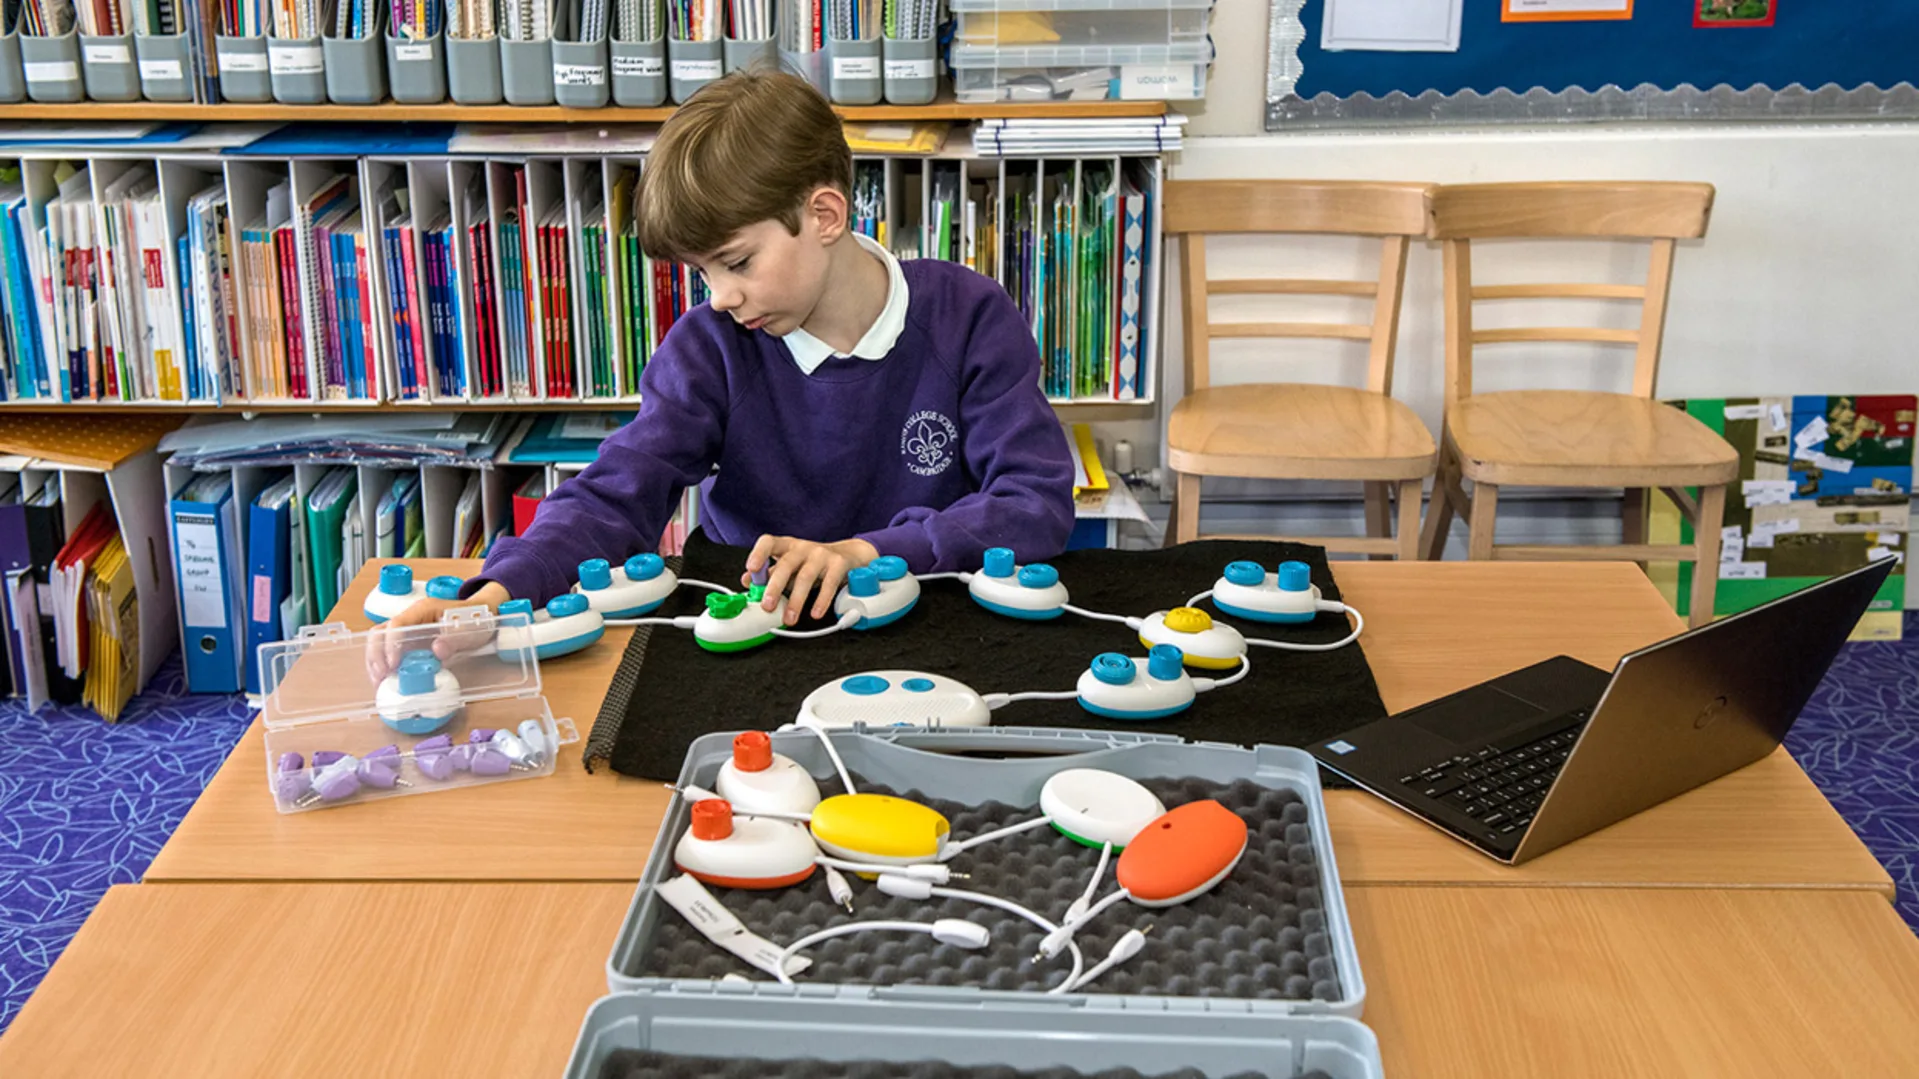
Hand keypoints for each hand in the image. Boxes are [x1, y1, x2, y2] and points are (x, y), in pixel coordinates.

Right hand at [365, 581, 511, 681]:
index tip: (393, 665)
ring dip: (375, 662)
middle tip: (381, 677)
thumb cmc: (474, 619)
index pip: (396, 624)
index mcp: (422, 610)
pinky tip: (386, 679)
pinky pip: (388, 650)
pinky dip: (383, 664)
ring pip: (379, 641)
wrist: (481, 614)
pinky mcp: (408, 641)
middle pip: (380, 632)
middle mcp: (409, 618)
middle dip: (376, 655)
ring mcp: (407, 629)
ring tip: (379, 682)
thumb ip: (455, 638)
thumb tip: (437, 651)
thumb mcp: (470, 628)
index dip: (390, 645)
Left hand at [744, 536, 878, 625]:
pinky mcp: (838, 564)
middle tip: (767, 606)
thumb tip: (747, 581)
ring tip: (789, 618)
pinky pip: (829, 584)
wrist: (849, 555)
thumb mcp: (791, 565)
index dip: (759, 553)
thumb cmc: (813, 562)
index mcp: (787, 546)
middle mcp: (803, 548)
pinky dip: (821, 600)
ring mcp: (821, 554)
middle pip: (786, 564)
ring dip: (796, 600)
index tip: (751, 568)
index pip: (769, 542)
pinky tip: (815, 613)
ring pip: (806, 577)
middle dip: (775, 586)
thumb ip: (770, 573)